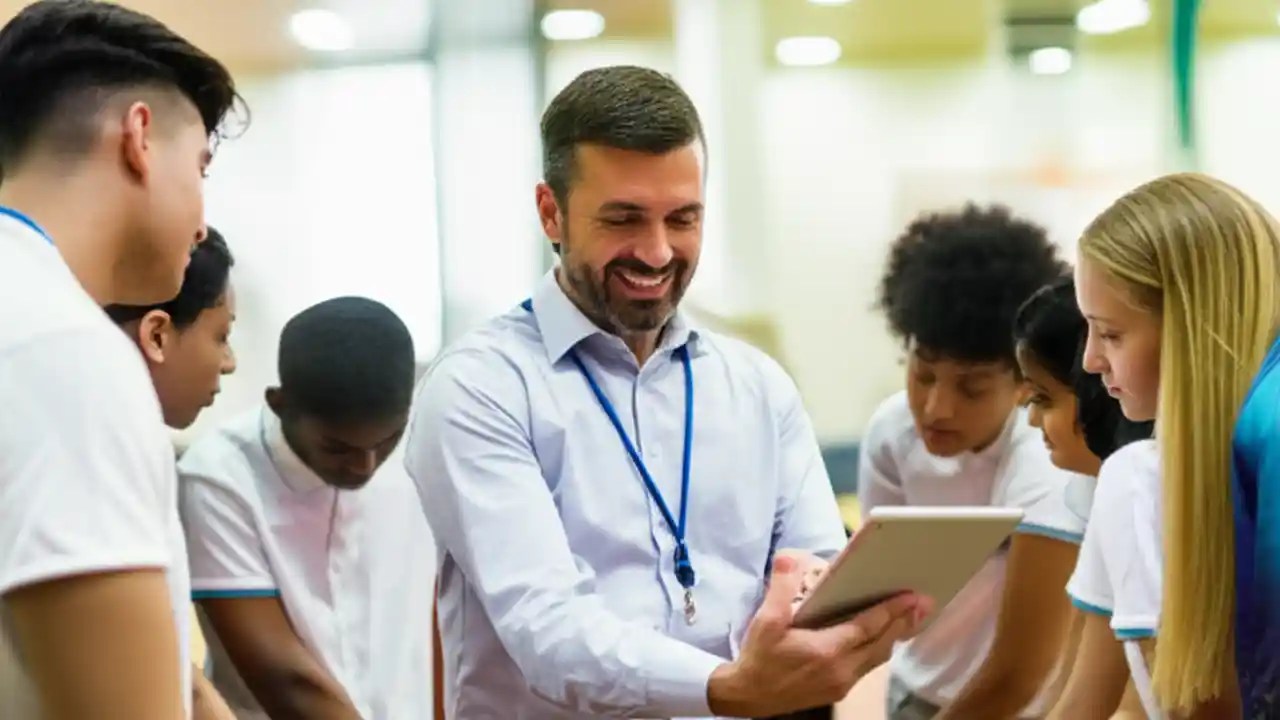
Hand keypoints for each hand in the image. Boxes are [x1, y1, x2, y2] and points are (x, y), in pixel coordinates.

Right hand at [707, 555, 932, 717]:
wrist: (748, 695)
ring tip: (911, 617)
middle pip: (882, 643)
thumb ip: (781, 588)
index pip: (868, 627)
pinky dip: (879, 648)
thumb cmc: (759, 658)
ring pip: (878, 657)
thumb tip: (790, 559)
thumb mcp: (766, 621)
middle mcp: (842, 670)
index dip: (892, 610)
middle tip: (925, 602)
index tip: (911, 596)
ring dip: (894, 636)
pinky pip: (868, 666)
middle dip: (904, 622)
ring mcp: (842, 682)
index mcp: (827, 651)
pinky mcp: (838, 689)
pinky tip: (883, 638)